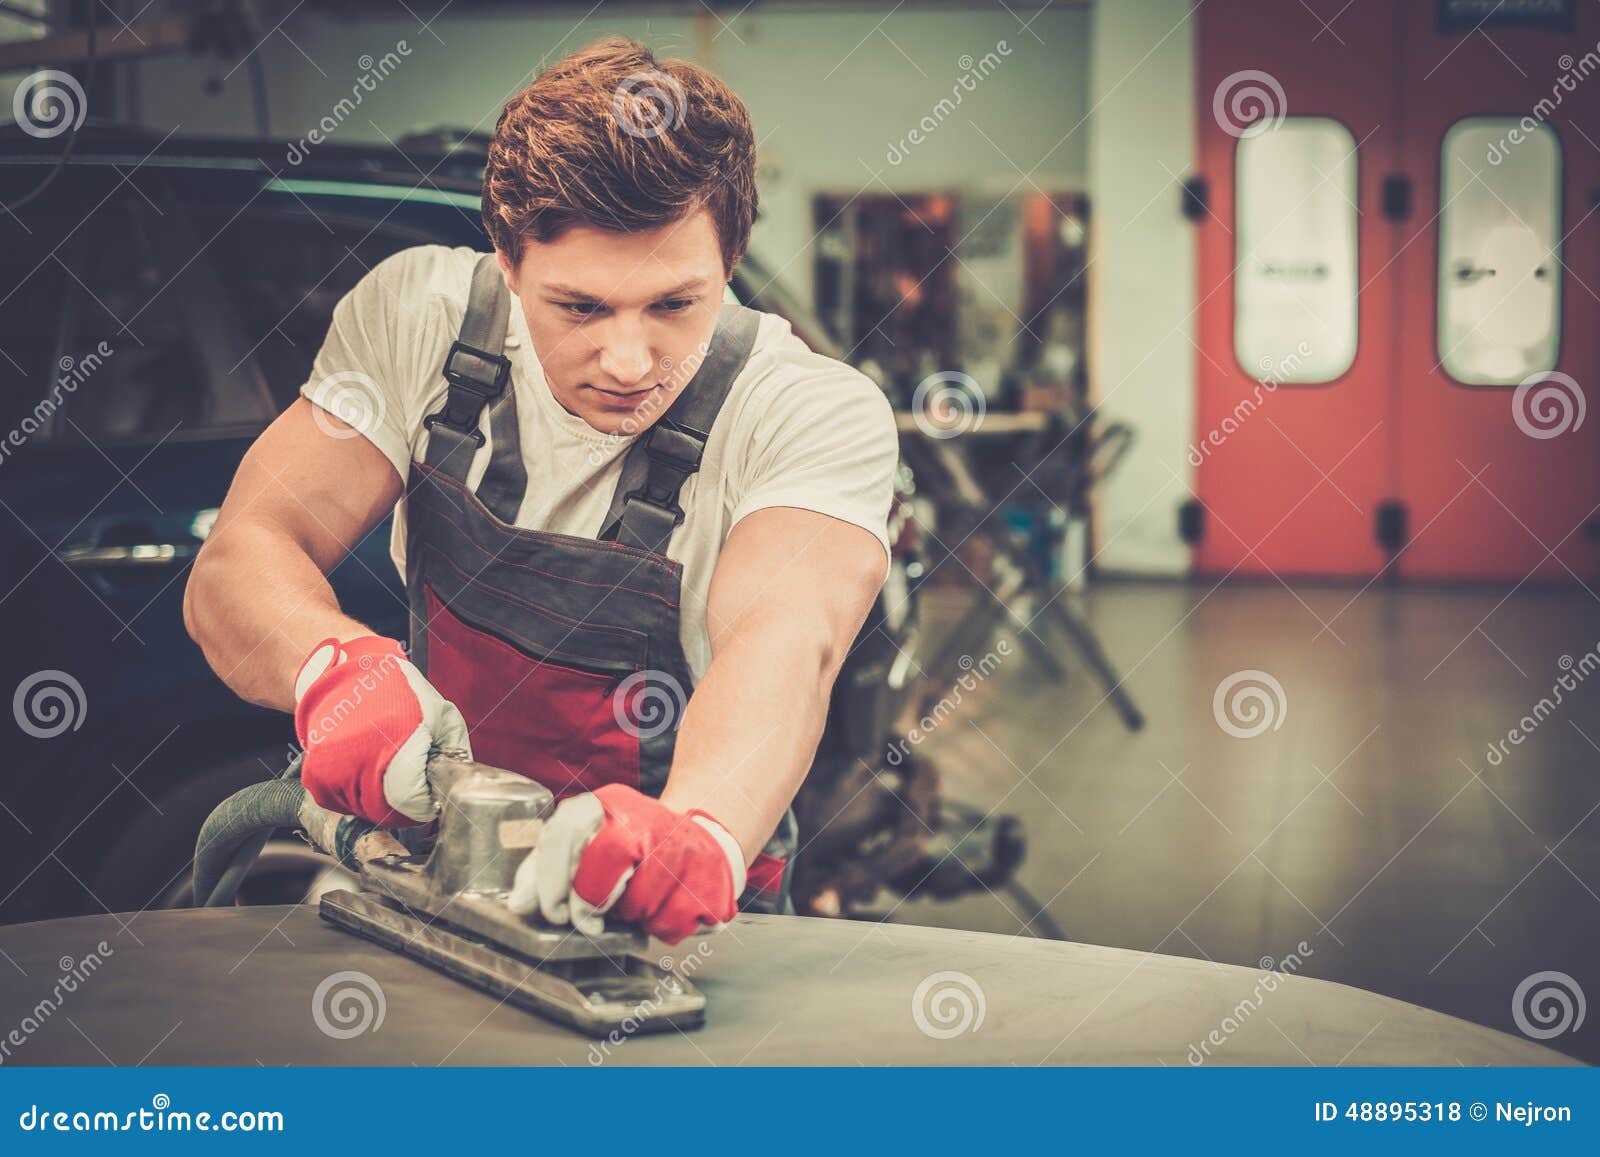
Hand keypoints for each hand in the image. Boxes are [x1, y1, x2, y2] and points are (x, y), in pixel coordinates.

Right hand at [293, 635, 470, 826]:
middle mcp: (357, 761)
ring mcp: (331, 773)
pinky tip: (363, 767)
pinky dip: (355, 794)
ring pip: (364, 812)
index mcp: (395, 744)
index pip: (412, 803)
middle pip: (387, 812)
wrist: (346, 675)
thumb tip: (457, 787)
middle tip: (408, 777)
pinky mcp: (315, 778)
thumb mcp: (442, 715)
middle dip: (404, 803)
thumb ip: (455, 753)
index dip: (425, 802)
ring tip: (383, 765)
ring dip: (379, 799)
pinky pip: (341, 804)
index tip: (428, 790)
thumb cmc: (396, 691)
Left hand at [506, 784, 746, 944]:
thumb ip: (550, 869)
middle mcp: (647, 817)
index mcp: (609, 804)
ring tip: (642, 903)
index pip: (568, 831)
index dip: (553, 877)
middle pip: (607, 860)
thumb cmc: (636, 848)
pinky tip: (669, 906)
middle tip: (590, 922)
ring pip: (642, 900)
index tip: (552, 911)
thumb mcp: (589, 844)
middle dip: (591, 901)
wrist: (704, 841)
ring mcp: (685, 847)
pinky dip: (664, 927)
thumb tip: (519, 903)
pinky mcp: (712, 879)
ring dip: (635, 916)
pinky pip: (675, 921)